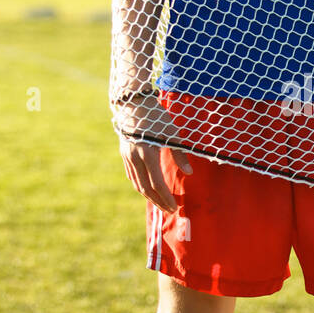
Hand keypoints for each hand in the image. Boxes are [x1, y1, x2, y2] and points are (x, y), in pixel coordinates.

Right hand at [115, 96, 192, 213]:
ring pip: (137, 183)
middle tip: (170, 210)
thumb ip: (180, 154)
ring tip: (161, 204)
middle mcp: (134, 158)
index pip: (157, 183)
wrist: (133, 102)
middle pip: (146, 188)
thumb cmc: (157, 116)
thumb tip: (189, 173)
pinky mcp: (124, 153)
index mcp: (147, 153)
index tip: (175, 207)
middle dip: (158, 201)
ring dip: (149, 196)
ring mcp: (127, 156)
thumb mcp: (171, 133)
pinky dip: (141, 186)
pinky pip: (132, 175)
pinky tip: (148, 190)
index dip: (166, 197)